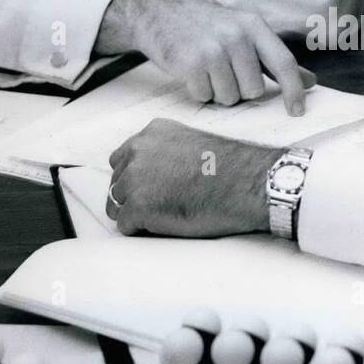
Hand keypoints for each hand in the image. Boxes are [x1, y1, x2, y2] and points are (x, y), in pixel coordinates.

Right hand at [96, 0, 315, 112]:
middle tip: (223, 73)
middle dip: (239, 90)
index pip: (283, 62)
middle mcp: (236, 35)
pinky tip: (191, 72)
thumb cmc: (205, 27)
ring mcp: (213, 48)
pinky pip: (204, 96)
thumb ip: (274, 59)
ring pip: (229, 97)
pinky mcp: (191, 62)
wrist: (157, 13)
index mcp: (254, 26)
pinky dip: (197, 91)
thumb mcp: (243, 32)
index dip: (293, 90)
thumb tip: (308, 82)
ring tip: (206, 70)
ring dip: (217, 92)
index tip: (297, 112)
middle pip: (253, 90)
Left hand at [105, 119, 279, 236]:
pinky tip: (165, 227)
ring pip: (116, 205)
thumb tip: (159, 173)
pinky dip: (141, 230)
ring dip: (134, 213)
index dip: (137, 178)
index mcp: (153, 133)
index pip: (124, 158)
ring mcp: (135, 178)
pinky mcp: (138, 206)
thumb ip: (168, 152)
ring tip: (163, 218)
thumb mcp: (193, 144)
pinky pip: (125, 225)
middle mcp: (138, 150)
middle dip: (132, 196)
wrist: (247, 184)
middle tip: (159, 207)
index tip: (151, 189)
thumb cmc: (232, 169)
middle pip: (117, 181)